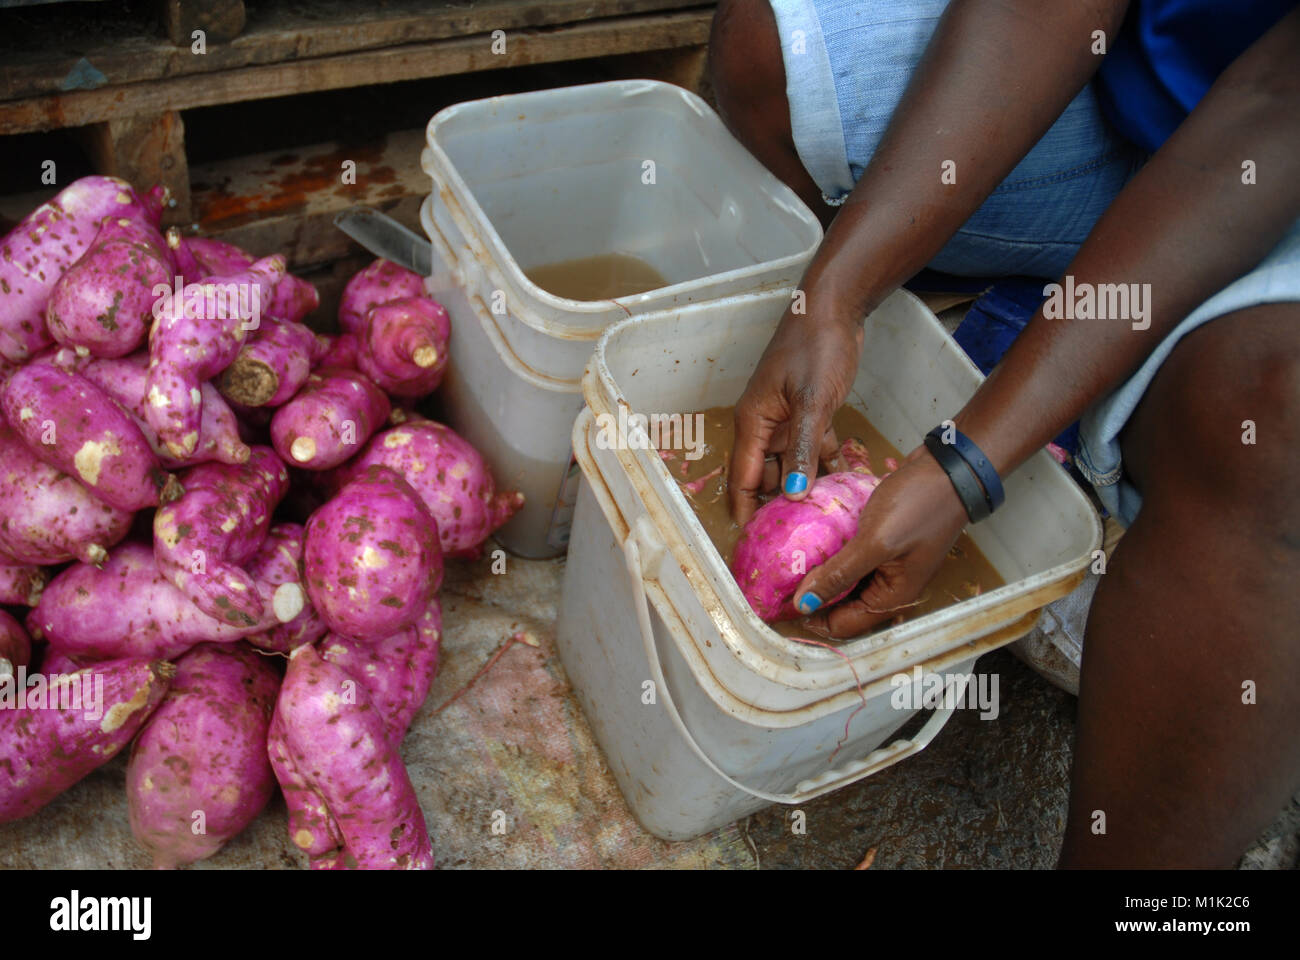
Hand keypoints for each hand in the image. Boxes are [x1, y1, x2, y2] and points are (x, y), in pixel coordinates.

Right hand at [729, 308, 863, 523]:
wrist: (833, 309)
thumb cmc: (815, 347)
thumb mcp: (812, 401)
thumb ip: (804, 449)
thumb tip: (795, 495)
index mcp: (754, 423)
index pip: (743, 478)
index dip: (744, 511)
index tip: (752, 545)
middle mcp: (766, 426)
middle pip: (767, 478)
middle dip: (777, 508)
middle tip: (795, 542)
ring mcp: (788, 421)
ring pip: (793, 467)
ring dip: (806, 491)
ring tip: (820, 525)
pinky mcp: (811, 415)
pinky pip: (815, 451)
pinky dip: (826, 468)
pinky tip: (842, 492)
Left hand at [794, 446, 967, 637]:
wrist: (946, 467)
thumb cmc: (918, 506)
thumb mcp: (875, 543)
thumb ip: (839, 574)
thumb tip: (804, 603)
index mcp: (892, 597)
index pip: (843, 624)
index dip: (809, 617)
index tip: (776, 604)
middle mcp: (888, 585)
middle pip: (841, 604)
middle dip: (809, 595)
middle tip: (775, 580)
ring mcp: (885, 563)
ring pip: (842, 579)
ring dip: (817, 572)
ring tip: (784, 561)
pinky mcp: (880, 541)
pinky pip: (848, 555)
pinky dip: (829, 552)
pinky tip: (807, 541)